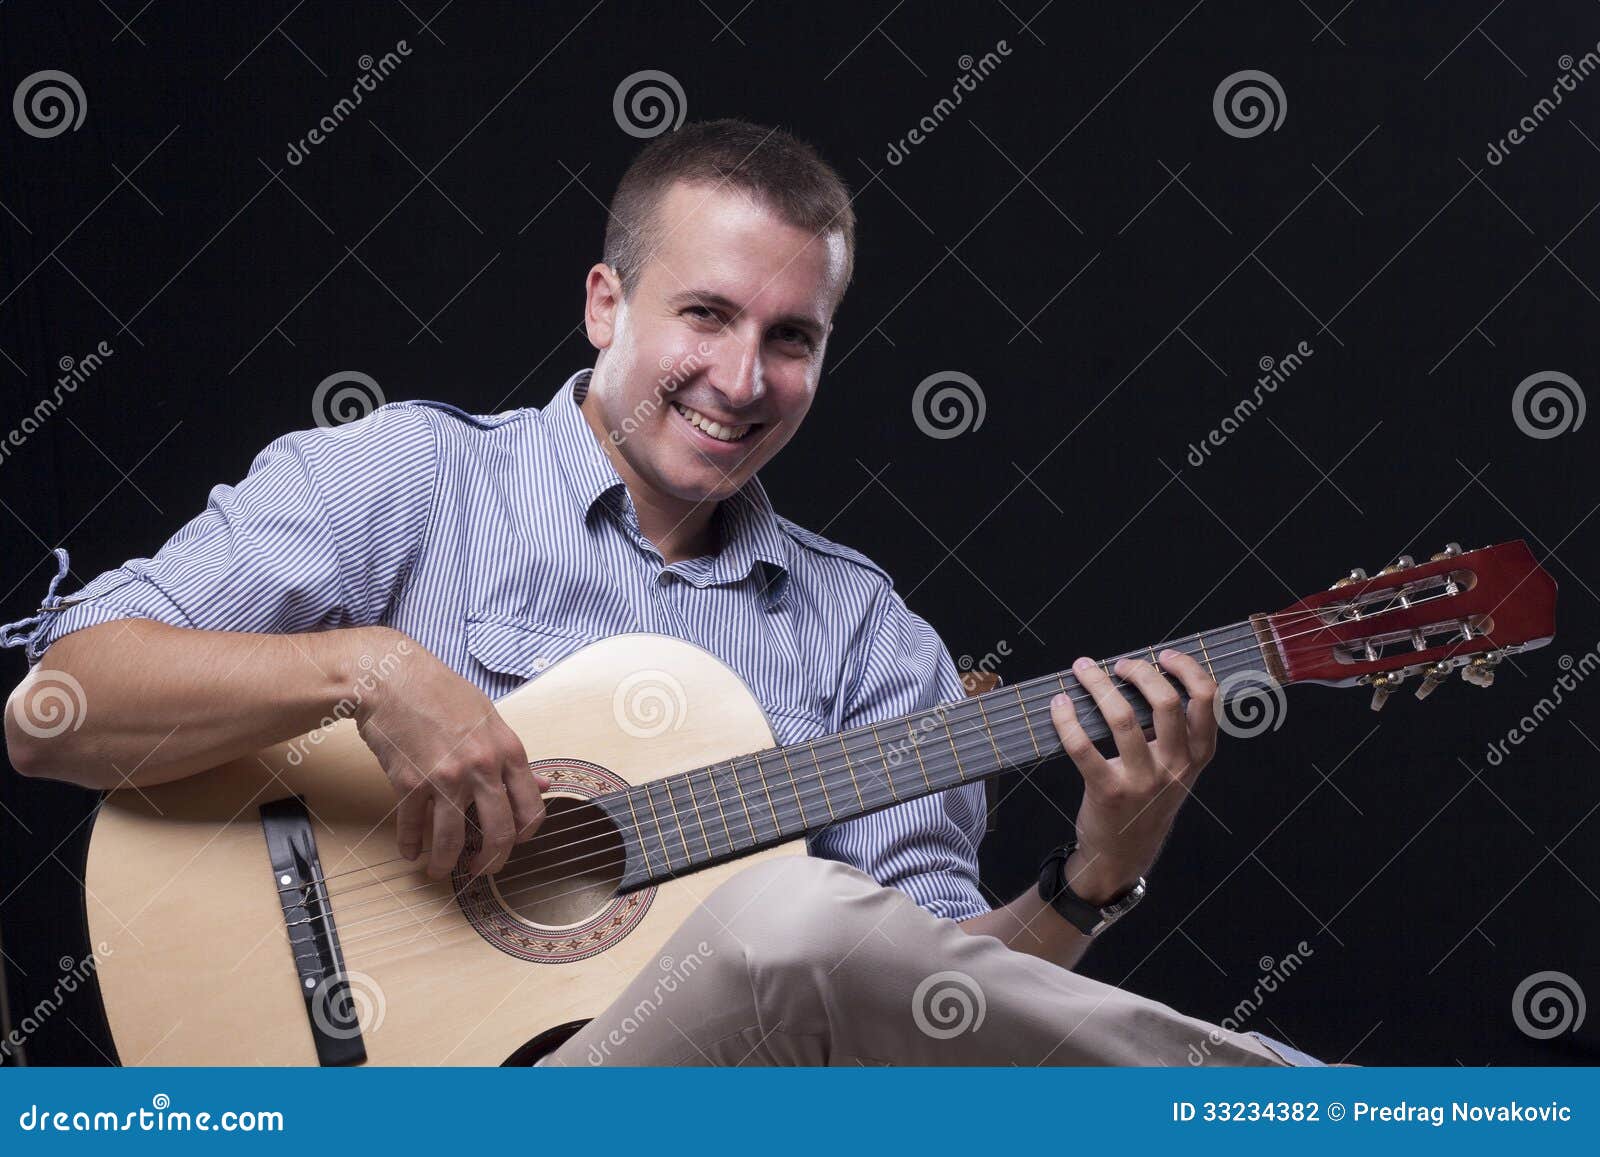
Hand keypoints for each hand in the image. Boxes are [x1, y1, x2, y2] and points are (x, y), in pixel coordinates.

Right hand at [350, 629, 548, 879]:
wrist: (391, 677)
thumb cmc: (441, 693)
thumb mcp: (489, 718)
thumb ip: (512, 757)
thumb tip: (542, 784)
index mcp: (508, 751)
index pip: (531, 809)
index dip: (524, 836)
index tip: (512, 844)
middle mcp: (482, 767)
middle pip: (499, 833)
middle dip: (491, 862)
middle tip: (481, 869)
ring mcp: (446, 777)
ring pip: (452, 840)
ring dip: (445, 864)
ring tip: (439, 871)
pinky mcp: (410, 783)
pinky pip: (413, 827)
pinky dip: (411, 845)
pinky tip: (410, 852)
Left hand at [1048, 651, 1218, 903]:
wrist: (1123, 854)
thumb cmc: (1145, 800)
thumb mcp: (1173, 769)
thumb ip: (1169, 732)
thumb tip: (1141, 676)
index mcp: (1196, 756)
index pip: (1207, 701)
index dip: (1187, 669)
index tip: (1164, 655)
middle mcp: (1175, 767)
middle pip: (1166, 702)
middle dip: (1139, 672)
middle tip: (1119, 665)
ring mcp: (1143, 781)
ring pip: (1122, 718)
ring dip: (1098, 685)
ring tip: (1084, 670)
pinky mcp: (1108, 792)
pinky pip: (1083, 747)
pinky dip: (1067, 720)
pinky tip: (1059, 705)